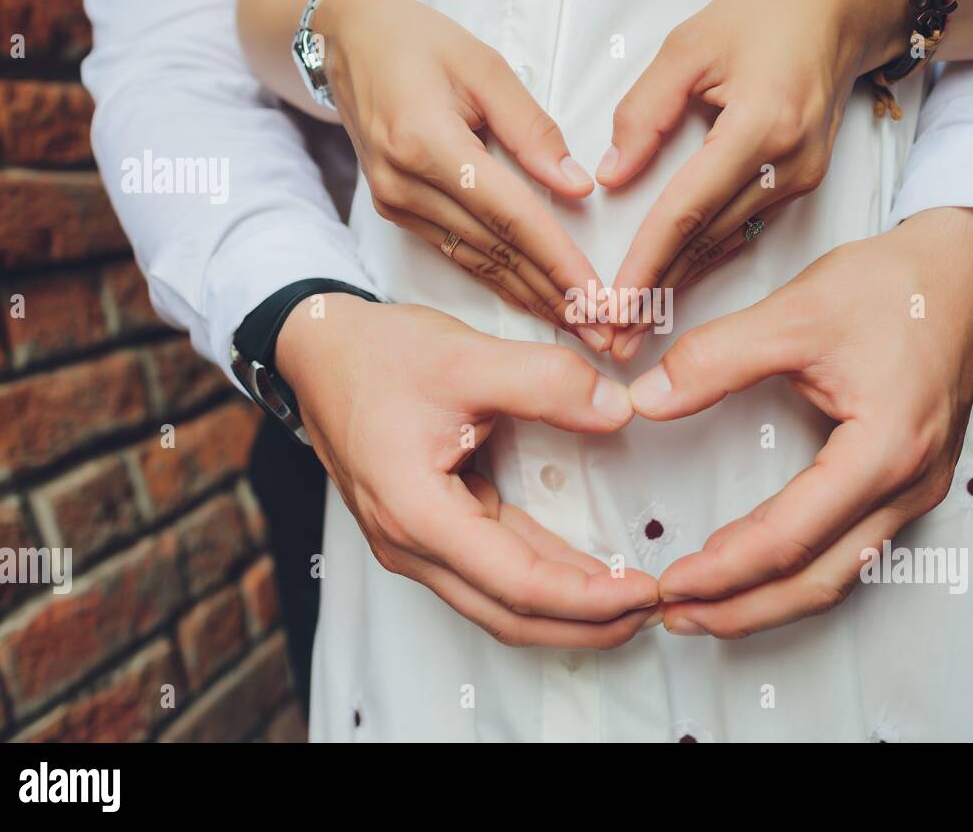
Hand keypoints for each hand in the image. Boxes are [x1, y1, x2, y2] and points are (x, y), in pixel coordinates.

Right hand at [277, 294, 659, 647]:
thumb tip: (617, 410)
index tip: (646, 590)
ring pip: (501, 602)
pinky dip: (543, 579)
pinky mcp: (429, 528)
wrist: (317, 349)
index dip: (590, 596)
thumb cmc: (375, 355)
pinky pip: (493, 570)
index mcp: (417, 513)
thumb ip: (545, 381)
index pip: (519, 583)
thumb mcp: (465, 357)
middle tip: (654, 610)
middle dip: (588, 622)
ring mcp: (416, 542)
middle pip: (511, 613)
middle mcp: (411, 543)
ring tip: (631, 600)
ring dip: (568, 609)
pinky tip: (585, 573)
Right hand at [316, 0, 613, 351]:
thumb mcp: (483, 66)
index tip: (598, 295)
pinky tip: (535, 303)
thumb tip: (577, 186)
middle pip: (496, 250)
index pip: (509, 214)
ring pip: (477, 263)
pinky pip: (458, 254)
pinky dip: (501, 282)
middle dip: (555, 295)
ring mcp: (397, 203)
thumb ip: (532, 129)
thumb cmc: (417, 41)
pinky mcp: (397, 212)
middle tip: (604, 332)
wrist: (344, 41)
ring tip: (581, 328)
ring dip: (532, 299)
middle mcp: (405, 182)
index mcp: (426, 141)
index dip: (557, 258)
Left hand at [598, 0, 910, 359]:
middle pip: (706, 240)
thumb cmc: (763, 13)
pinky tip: (670, 289)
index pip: (688, 208)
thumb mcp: (689, 45)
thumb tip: (610, 178)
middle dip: (656, 293)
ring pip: (724, 242)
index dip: (646, 260)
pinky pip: (741, 229)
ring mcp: (800, 179)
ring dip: (676, 287)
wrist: (842, 7)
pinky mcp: (801, 184)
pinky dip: (702, 260)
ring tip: (631, 329)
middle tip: (611, 340)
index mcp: (761, 124)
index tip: (612, 303)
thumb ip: (645, 113)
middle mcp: (787, 163)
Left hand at [626, 208, 972, 637]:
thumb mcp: (796, 311)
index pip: (790, 536)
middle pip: (817, 580)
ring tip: (702, 605)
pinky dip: (798, 570)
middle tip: (672, 615)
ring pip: (838, 575)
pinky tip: (756, 566)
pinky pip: (852, 550)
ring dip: (768, 598)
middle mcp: (910, 484)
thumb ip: (715, 358)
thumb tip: (647, 400)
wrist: (960, 266)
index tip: (668, 581)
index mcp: (886, 449)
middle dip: (739, 608)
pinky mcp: (912, 482)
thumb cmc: (894, 286)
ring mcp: (918, 490)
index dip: (723, 569)